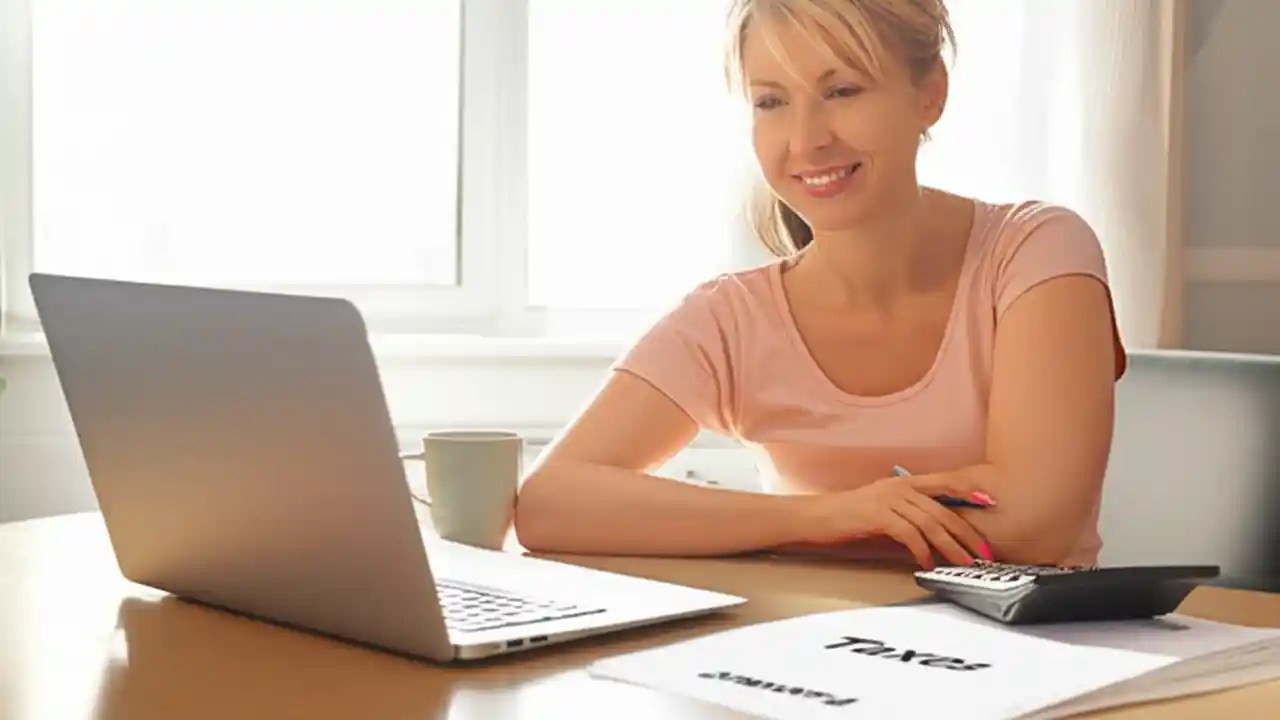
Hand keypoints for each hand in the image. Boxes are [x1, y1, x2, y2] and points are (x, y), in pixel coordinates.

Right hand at [792, 474, 995, 568]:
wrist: (815, 517)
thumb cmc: (848, 517)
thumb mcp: (882, 508)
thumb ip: (907, 512)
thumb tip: (935, 532)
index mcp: (903, 482)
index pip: (945, 483)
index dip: (969, 491)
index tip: (991, 503)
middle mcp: (899, 486)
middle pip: (943, 509)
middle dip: (967, 533)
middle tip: (983, 553)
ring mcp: (888, 498)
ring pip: (930, 523)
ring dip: (950, 547)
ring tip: (963, 564)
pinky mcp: (877, 515)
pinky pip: (908, 533)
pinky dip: (922, 550)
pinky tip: (928, 564)